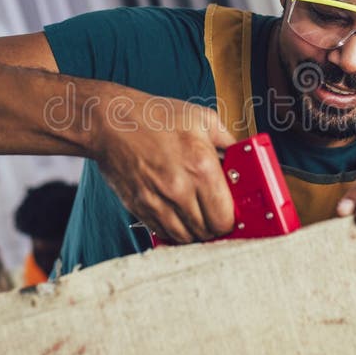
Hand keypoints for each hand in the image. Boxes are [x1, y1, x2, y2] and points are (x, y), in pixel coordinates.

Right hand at [89, 85, 237, 243]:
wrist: (111, 122)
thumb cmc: (154, 116)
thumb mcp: (202, 119)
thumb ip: (228, 142)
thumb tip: (244, 159)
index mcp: (201, 166)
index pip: (226, 216)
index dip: (233, 218)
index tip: (233, 212)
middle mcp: (180, 188)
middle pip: (208, 231)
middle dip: (216, 226)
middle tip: (216, 214)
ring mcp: (157, 200)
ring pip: (185, 238)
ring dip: (195, 231)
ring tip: (197, 216)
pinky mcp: (140, 207)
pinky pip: (163, 232)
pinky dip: (174, 230)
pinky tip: (178, 215)